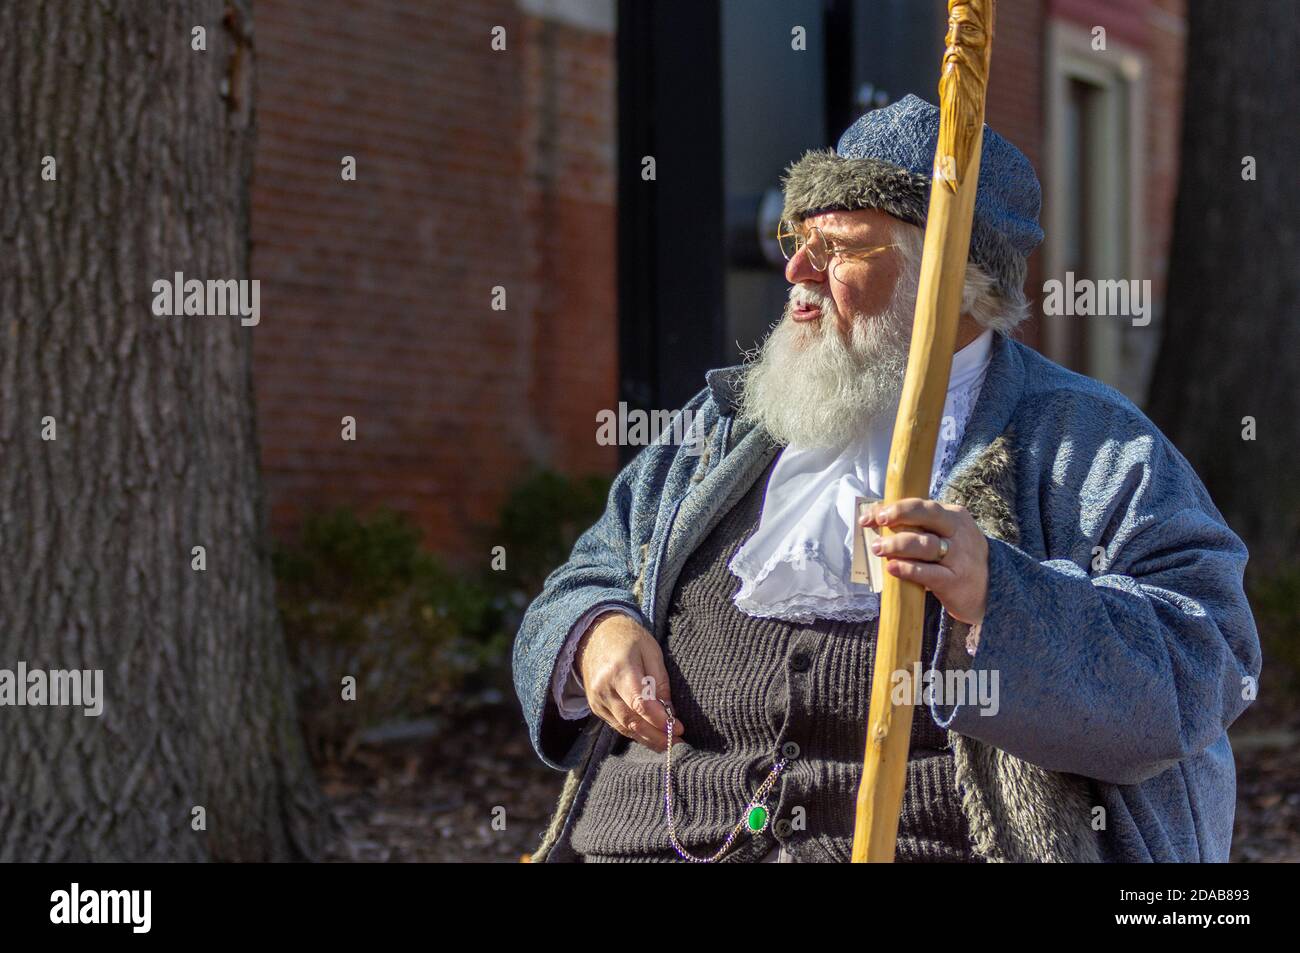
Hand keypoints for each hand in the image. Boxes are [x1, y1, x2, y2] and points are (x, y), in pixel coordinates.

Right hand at [576, 612, 683, 750]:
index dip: (660, 720)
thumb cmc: (629, 640)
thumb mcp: (652, 651)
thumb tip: (670, 712)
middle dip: (656, 736)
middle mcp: (604, 687)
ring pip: (624, 727)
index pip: (640, 703)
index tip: (679, 728)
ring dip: (647, 739)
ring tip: (668, 744)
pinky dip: (635, 732)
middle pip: (632, 720)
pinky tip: (651, 736)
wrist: (595, 637)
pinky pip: (617, 725)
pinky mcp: (595, 707)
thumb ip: (660, 682)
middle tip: (678, 743)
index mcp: (620, 669)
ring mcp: (597, 699)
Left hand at [860, 498, 987, 625]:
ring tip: (878, 548)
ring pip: (925, 544)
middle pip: (927, 516)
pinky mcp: (954, 582)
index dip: (896, 507)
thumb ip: (920, 526)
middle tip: (877, 523)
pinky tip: (892, 568)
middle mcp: (959, 533)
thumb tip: (877, 517)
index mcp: (955, 516)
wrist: (991, 592)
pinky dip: (908, 569)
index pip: (923, 505)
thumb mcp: (948, 536)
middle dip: (899, 515)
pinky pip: (928, 573)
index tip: (872, 516)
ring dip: (897, 545)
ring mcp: (958, 558)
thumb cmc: (957, 559)